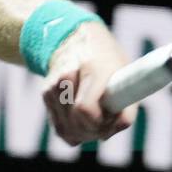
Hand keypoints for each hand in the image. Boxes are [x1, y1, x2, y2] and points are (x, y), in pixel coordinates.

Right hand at [41, 21, 135, 145]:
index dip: (97, 123)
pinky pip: (61, 129)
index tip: (111, 120)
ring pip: (67, 130)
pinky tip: (83, 119)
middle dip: (95, 130)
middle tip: (108, 123)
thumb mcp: (124, 75)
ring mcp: (52, 85)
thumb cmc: (107, 60)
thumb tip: (118, 125)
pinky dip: (74, 131)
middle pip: (77, 122)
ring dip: (85, 133)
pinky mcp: (45, 94)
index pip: (85, 108)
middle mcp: (67, 74)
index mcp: (92, 67)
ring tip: (97, 119)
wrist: (76, 38)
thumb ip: (126, 104)